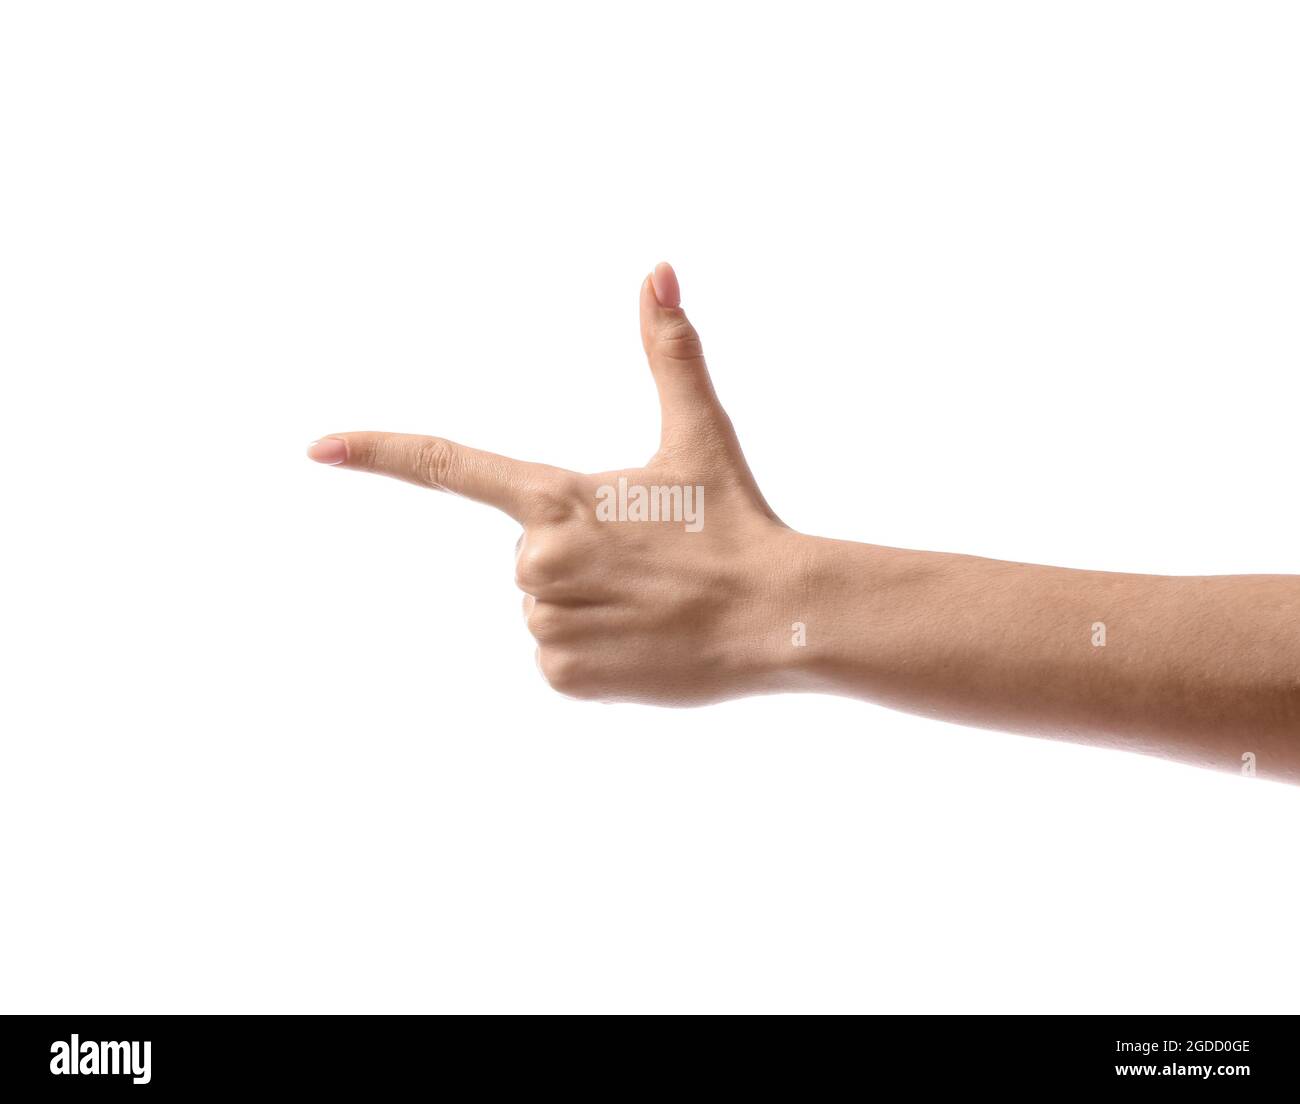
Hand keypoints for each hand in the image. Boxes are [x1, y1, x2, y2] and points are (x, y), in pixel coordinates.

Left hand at [308, 263, 806, 703]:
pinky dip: (594, 657)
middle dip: (577, 565)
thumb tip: (657, 267)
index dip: (381, 453)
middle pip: (526, 562)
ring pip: (542, 614)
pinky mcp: (566, 674)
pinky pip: (556, 661)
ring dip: (587, 612)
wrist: (777, 615)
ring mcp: (550, 620)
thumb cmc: (734, 522)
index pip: (451, 465)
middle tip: (643, 568)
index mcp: (558, 495)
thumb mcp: (699, 436)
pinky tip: (641, 645)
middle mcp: (540, 559)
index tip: (317, 446)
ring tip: (648, 608)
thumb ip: (669, 353)